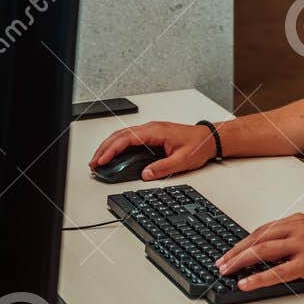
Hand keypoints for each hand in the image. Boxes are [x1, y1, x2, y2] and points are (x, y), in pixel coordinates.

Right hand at [88, 121, 216, 179]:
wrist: (209, 138)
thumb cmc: (198, 145)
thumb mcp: (182, 160)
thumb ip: (162, 168)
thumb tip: (145, 174)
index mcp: (156, 132)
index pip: (127, 139)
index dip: (111, 150)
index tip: (101, 161)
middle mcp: (151, 128)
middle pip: (120, 135)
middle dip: (104, 149)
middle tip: (94, 164)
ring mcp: (150, 130)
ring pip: (123, 135)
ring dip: (109, 147)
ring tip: (99, 161)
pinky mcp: (152, 135)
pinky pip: (130, 138)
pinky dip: (118, 146)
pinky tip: (113, 155)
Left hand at [215, 213, 303, 290]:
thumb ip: (294, 239)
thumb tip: (270, 257)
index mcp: (298, 220)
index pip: (262, 230)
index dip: (243, 242)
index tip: (230, 251)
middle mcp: (297, 229)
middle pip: (257, 238)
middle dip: (235, 251)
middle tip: (221, 262)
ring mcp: (302, 245)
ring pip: (262, 251)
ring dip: (240, 261)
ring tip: (226, 271)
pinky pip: (277, 271)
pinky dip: (257, 278)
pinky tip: (246, 283)